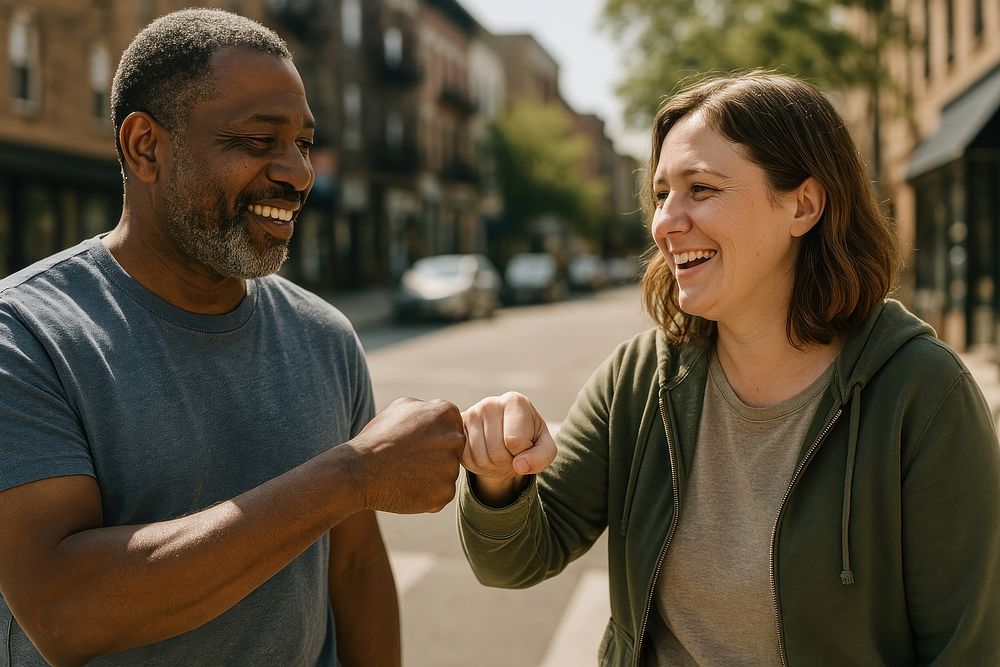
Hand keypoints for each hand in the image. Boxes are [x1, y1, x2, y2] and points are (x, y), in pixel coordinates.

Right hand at [348, 398, 464, 513]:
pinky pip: (441, 493)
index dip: (431, 435)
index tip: (414, 440)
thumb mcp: (400, 407)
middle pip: (452, 449)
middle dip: (435, 455)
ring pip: (446, 472)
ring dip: (431, 475)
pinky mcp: (445, 492)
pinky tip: (407, 487)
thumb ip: (427, 408)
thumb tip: (438, 414)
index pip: (452, 426)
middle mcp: (455, 439)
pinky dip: (427, 493)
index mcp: (446, 413)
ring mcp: (451, 467)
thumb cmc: (377, 437)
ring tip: (405, 472)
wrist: (359, 472)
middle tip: (408, 459)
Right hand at [461, 392, 556, 505]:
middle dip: (507, 461)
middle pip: (497, 452)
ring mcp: (471, 414)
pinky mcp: (457, 427)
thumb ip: (542, 456)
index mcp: (515, 401)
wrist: (506, 436)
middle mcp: (490, 403)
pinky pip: (464, 457)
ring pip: (479, 457)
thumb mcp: (545, 448)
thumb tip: (520, 465)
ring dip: (492, 465)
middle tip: (511, 453)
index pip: (515, 441)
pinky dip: (476, 465)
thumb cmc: (529, 439)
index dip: (523, 453)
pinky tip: (485, 454)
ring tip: (499, 454)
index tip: (525, 445)